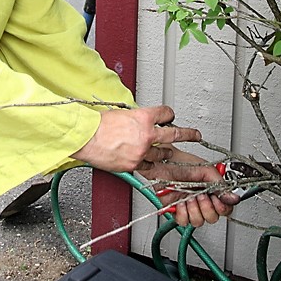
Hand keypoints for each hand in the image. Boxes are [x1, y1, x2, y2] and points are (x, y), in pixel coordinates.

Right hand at [71, 106, 200, 172]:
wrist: (85, 137)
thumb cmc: (97, 124)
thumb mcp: (121, 113)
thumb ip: (135, 118)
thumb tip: (140, 120)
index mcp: (143, 117)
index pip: (165, 113)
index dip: (169, 114)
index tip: (171, 116)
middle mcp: (145, 134)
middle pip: (174, 135)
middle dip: (188, 135)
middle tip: (195, 135)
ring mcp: (141, 152)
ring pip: (162, 153)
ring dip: (165, 152)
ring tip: (168, 152)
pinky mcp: (134, 165)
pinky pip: (149, 167)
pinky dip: (151, 165)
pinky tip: (152, 164)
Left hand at [140, 148, 240, 226]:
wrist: (164, 162)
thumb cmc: (183, 162)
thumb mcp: (207, 171)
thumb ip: (221, 186)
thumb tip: (233, 198)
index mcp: (211, 191)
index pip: (224, 208)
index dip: (223, 208)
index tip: (218, 200)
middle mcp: (201, 200)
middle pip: (212, 218)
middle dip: (208, 208)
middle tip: (202, 196)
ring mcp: (188, 206)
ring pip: (198, 221)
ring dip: (194, 209)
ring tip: (190, 197)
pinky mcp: (175, 209)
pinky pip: (183, 221)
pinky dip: (182, 212)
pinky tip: (181, 201)